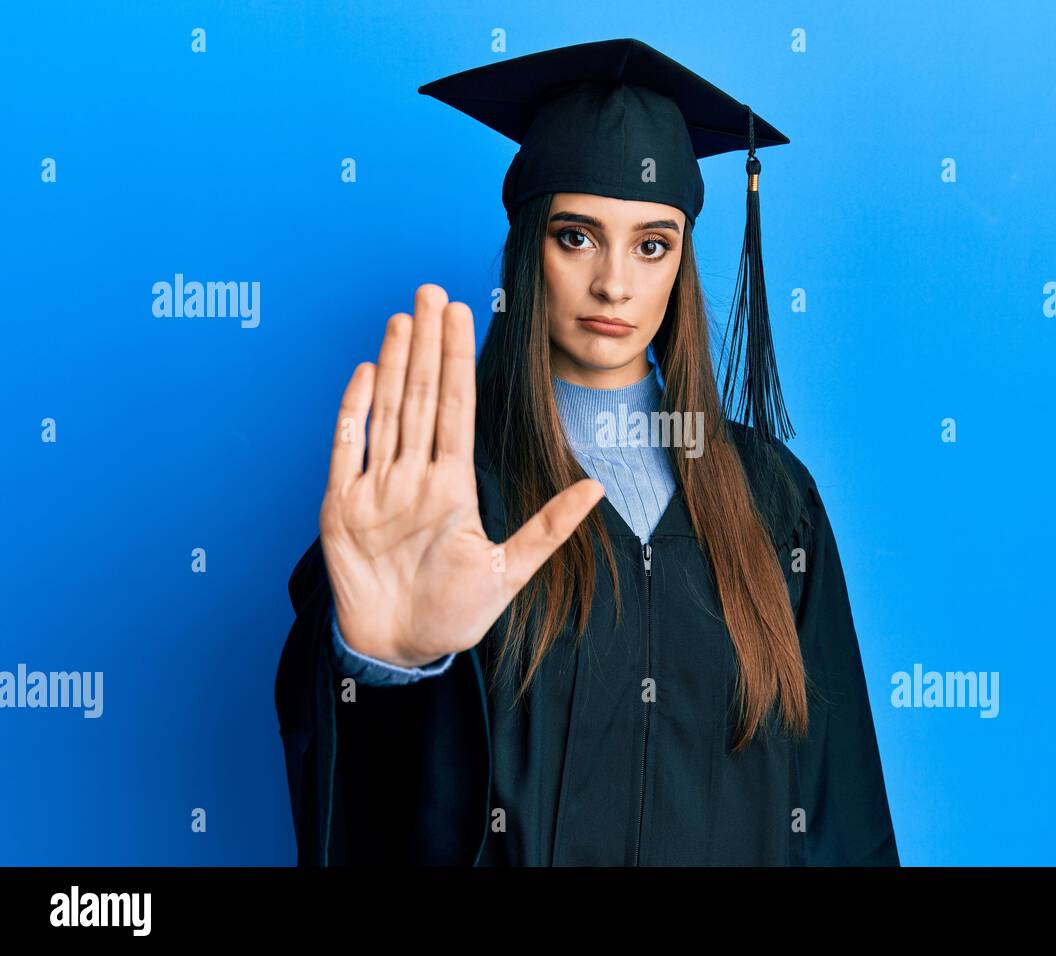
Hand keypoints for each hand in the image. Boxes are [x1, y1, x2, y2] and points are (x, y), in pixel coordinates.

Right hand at [318, 283, 603, 667]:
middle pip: (421, 396)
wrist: (397, 649)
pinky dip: (352, 411)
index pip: (458, 409)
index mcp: (453, 487)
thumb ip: (548, 528)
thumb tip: (597, 488)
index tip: (466, 316)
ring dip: (393, 363)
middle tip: (432, 291)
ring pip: (387, 411)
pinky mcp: (340, 505)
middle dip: (427, 343)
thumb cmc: (453, 615)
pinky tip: (365, 372)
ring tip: (402, 317)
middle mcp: (414, 477)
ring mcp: (376, 487)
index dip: (459, 361)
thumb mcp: (508, 572)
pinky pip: (345, 448)